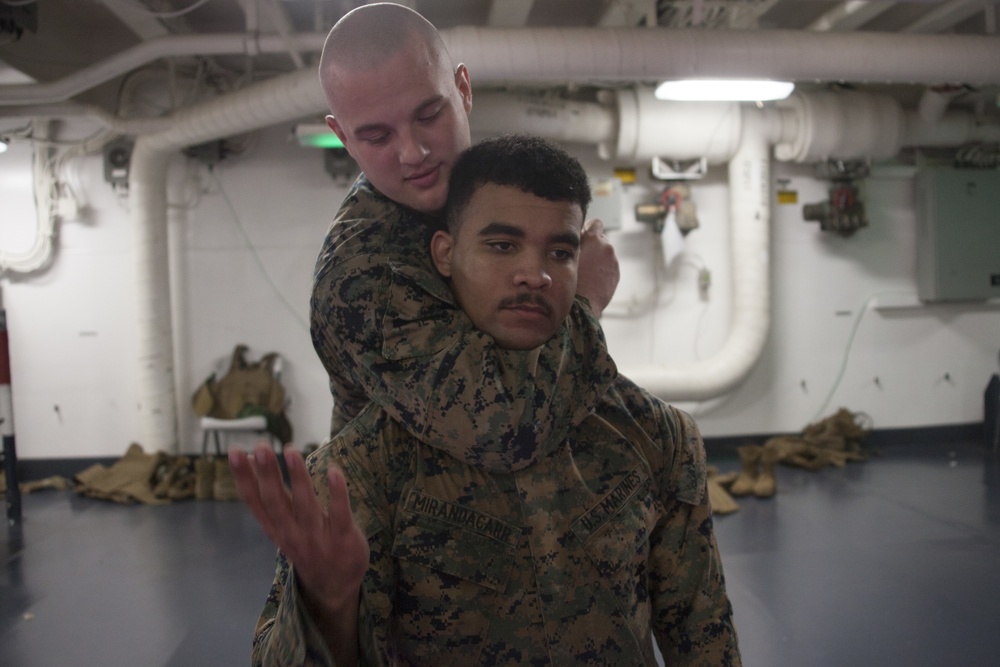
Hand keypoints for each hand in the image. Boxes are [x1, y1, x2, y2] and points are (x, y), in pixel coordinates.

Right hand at [229, 445, 368, 617]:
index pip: (256, 502)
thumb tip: (255, 460)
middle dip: (268, 474)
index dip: (245, 477)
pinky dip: (336, 493)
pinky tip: (333, 471)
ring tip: (290, 451)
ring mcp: (318, 537)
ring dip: (298, 477)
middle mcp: (292, 533)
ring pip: (305, 505)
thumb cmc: (307, 547)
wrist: (334, 589)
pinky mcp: (344, 538)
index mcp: (276, 529)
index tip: (235, 452)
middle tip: (261, 446)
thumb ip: (272, 498)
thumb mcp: (284, 527)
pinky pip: (339, 514)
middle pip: (276, 502)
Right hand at [576, 218, 619, 317]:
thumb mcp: (566, 254)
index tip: (583, 237)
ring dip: (598, 259)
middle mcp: (607, 247)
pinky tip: (593, 279)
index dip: (588, 229)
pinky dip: (603, 270)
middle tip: (582, 258)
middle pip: (601, 239)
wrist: (582, 304)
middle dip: (593, 246)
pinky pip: (609, 266)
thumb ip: (575, 241)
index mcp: (594, 239)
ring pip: (605, 254)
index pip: (596, 223)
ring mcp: (613, 261)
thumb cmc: (570, 279)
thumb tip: (578, 233)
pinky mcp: (616, 273)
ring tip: (586, 272)